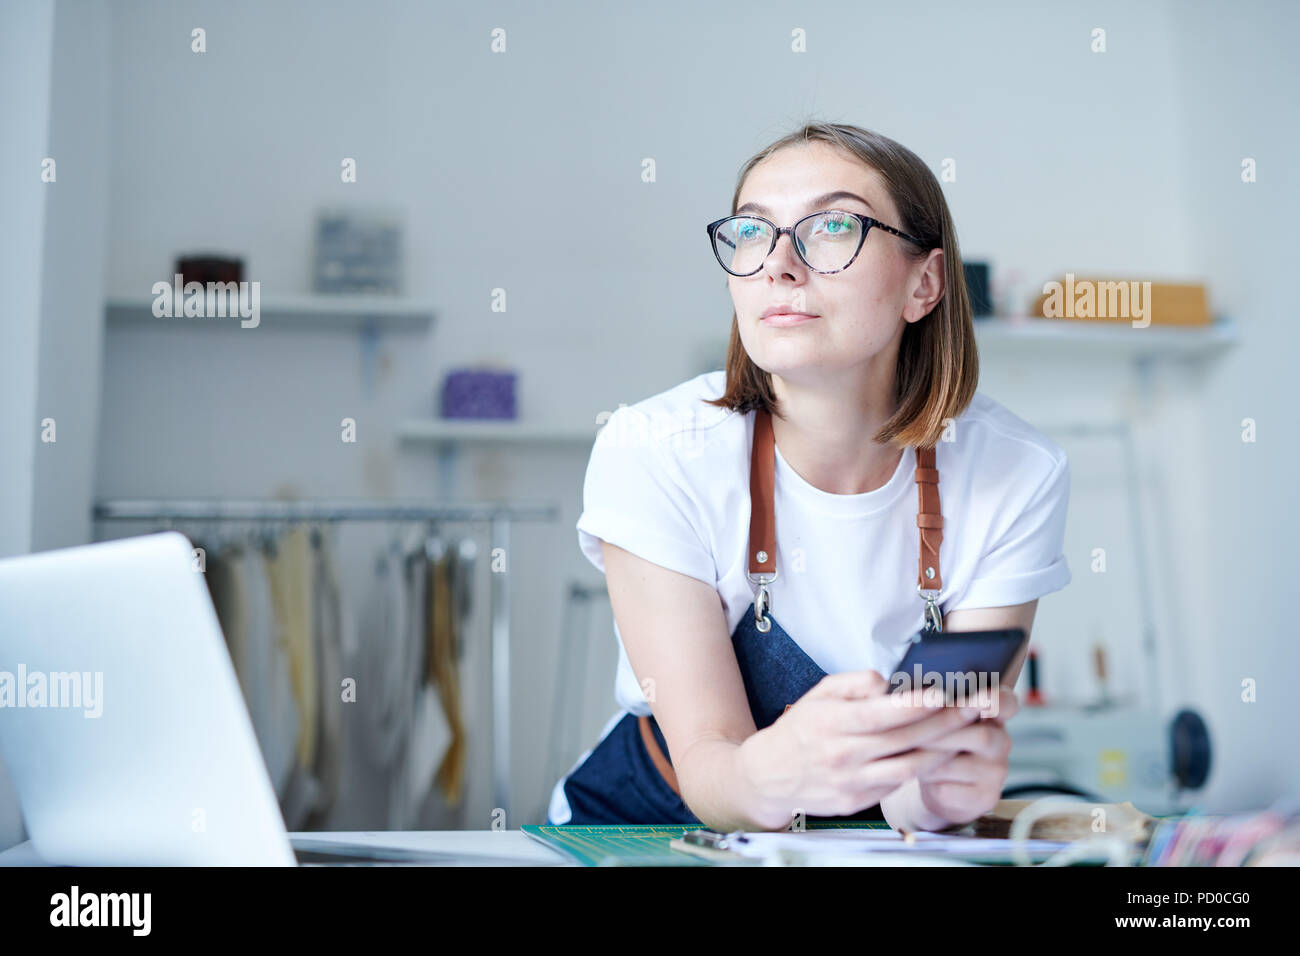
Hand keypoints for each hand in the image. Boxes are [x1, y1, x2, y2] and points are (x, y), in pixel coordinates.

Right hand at [739, 669, 985, 826]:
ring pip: (909, 766)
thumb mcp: (819, 694)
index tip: (945, 690)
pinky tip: (942, 752)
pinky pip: (898, 784)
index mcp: (831, 723)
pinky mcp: (857, 802)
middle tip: (974, 706)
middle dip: (944, 721)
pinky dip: (923, 768)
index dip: (915, 703)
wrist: (770, 775)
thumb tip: (889, 681)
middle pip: (903, 739)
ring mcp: (851, 782)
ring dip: (942, 748)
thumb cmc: (801, 729)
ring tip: (967, 730)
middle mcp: (842, 755)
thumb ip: (854, 683)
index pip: (881, 713)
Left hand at [912, 686, 1019, 826]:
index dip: (999, 700)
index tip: (983, 698)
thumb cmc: (934, 742)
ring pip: (956, 764)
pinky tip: (919, 775)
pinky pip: (949, 790)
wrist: (938, 787)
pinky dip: (927, 783)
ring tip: (906, 751)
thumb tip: (883, 682)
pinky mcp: (984, 798)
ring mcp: (996, 772)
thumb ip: (924, 700)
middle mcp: (1001, 742)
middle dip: (941, 732)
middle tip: (910, 730)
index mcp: (991, 714)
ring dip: (925, 758)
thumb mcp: (935, 718)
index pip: (1006, 703)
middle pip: (981, 735)